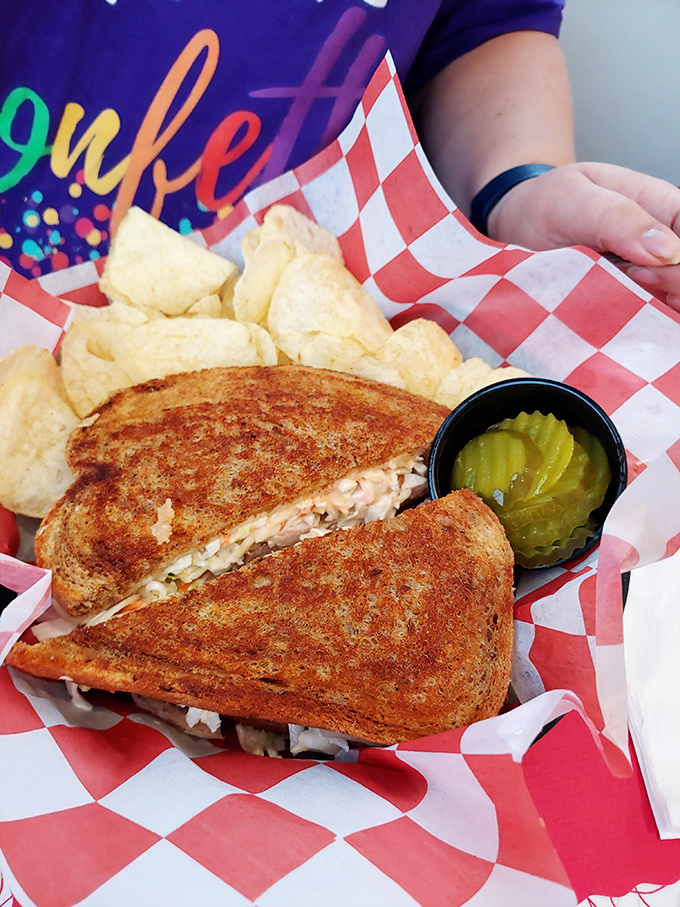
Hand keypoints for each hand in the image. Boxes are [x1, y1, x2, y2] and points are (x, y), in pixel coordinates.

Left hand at [487, 162, 679, 312]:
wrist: (516, 225)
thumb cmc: (546, 204)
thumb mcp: (574, 199)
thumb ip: (618, 217)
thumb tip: (666, 248)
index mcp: (667, 209)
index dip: (677, 267)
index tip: (644, 270)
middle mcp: (666, 245)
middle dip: (669, 286)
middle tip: (627, 277)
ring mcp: (651, 277)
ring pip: (674, 303)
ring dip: (654, 308)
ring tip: (618, 289)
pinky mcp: (631, 303)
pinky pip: (651, 321)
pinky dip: (641, 325)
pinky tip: (620, 313)